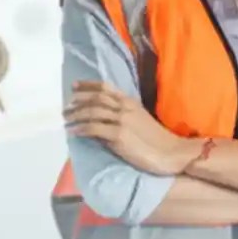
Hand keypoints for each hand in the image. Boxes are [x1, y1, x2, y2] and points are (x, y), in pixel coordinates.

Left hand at [65, 81, 197, 175]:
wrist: (171, 153)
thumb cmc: (156, 140)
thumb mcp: (140, 121)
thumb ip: (122, 117)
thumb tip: (100, 120)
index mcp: (131, 102)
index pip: (106, 87)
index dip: (88, 85)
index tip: (74, 86)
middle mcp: (126, 108)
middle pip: (96, 97)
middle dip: (78, 100)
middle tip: (66, 107)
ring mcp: (122, 120)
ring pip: (92, 111)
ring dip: (75, 114)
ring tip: (66, 119)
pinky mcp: (119, 135)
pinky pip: (94, 128)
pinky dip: (80, 129)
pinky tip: (73, 132)